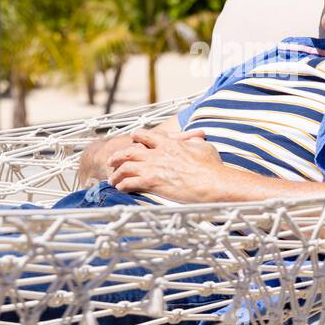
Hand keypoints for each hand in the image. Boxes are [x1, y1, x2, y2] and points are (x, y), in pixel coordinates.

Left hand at [107, 128, 224, 201]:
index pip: (146, 136)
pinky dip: (123, 186)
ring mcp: (152, 168)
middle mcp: (157, 154)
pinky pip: (130, 183)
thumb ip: (194, 141)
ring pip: (126, 168)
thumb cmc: (211, 167)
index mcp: (169, 143)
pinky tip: (120, 189)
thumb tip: (197, 137)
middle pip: (130, 152)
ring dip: (117, 173)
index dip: (137, 138)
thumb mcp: (204, 147)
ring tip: (113, 179)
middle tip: (112, 160)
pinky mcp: (151, 182)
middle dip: (118, 156)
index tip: (132, 140)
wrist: (211, 182)